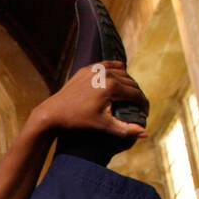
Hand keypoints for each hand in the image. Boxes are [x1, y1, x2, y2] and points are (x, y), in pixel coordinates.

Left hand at [34, 61, 148, 140]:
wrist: (53, 113)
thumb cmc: (78, 121)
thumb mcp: (103, 126)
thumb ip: (125, 130)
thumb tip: (145, 134)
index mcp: (112, 86)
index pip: (136, 94)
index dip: (143, 104)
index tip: (144, 113)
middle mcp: (106, 73)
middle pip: (131, 82)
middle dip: (137, 95)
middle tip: (138, 106)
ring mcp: (96, 69)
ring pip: (122, 72)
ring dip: (128, 83)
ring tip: (129, 96)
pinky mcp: (88, 68)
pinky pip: (108, 64)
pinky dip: (116, 70)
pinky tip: (119, 78)